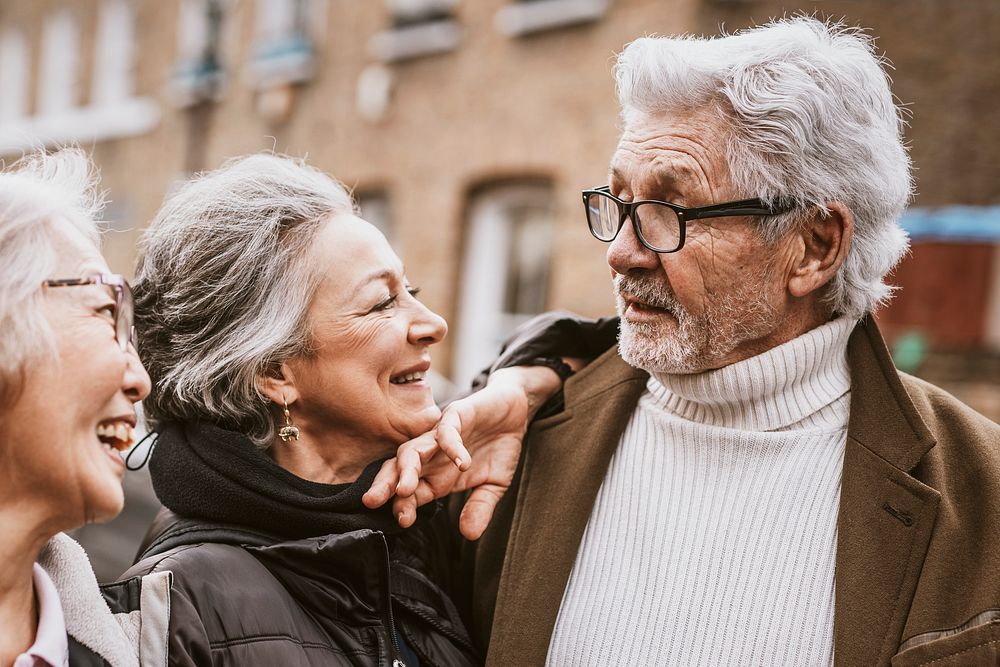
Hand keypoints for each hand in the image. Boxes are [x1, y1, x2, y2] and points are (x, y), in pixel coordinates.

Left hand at [363, 365, 564, 539]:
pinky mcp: (456, 415)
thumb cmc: (498, 449)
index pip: (410, 493)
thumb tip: (470, 535)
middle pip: (399, 470)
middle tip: (372, 502)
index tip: (403, 521)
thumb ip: (480, 507)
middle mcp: (432, 456)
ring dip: (406, 468)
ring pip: (413, 449)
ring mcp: (440, 435)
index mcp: (436, 476)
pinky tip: (464, 463)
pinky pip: (447, 431)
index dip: (403, 506)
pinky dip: (453, 447)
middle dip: (384, 486)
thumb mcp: (493, 486)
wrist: (514, 415)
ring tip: (405, 489)